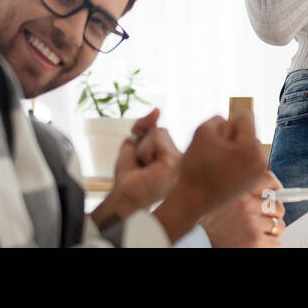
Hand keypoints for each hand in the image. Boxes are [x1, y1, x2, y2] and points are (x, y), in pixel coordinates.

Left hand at [92, 108, 180, 228]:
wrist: (124, 198)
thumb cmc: (130, 179)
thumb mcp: (134, 145)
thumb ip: (144, 125)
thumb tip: (158, 109)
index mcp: (176, 157)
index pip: (161, 132)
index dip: (144, 141)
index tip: (142, 163)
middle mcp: (183, 159)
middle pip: (160, 130)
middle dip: (143, 145)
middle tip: (141, 166)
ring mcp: (181, 161)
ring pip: (159, 132)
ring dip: (143, 149)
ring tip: (144, 168)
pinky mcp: (174, 161)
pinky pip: (157, 138)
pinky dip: (146, 151)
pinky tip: (148, 169)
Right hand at [153, 110, 267, 240]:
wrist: (192, 201)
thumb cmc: (196, 166)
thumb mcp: (202, 131)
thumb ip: (219, 119)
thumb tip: (231, 124)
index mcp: (251, 148)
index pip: (246, 116)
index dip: (228, 123)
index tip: (218, 139)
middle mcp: (261, 160)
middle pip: (248, 132)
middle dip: (232, 137)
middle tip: (215, 154)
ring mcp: (259, 172)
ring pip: (246, 145)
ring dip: (233, 149)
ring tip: (217, 163)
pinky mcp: (253, 180)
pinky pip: (246, 159)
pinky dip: (234, 160)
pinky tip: (221, 170)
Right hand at [201, 170, 285, 247]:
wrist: (199, 244)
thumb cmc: (211, 227)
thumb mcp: (222, 202)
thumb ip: (244, 195)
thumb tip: (273, 193)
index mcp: (237, 192)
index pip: (267, 178)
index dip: (276, 186)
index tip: (277, 192)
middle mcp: (244, 205)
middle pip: (278, 206)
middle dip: (274, 215)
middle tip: (265, 221)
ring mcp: (251, 223)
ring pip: (279, 225)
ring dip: (272, 232)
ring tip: (257, 234)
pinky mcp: (255, 241)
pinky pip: (276, 242)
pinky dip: (269, 245)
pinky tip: (255, 244)